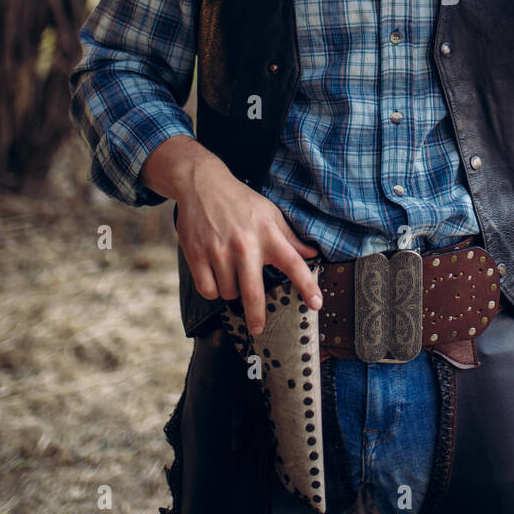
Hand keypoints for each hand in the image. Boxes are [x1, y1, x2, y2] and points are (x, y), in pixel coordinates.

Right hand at [169, 147, 321, 335]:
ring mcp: (219, 250)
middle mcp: (245, 244)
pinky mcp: (197, 255)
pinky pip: (208, 290)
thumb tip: (312, 254)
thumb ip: (290, 237)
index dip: (307, 285)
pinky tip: (215, 276)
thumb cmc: (240, 201)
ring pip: (229, 293)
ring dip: (232, 292)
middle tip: (258, 328)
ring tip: (232, 274)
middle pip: (254, 293)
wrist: (202, 184)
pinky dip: (213, 289)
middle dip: (257, 317)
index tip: (316, 303)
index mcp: (267, 233)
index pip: (293, 262)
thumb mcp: (270, 213)